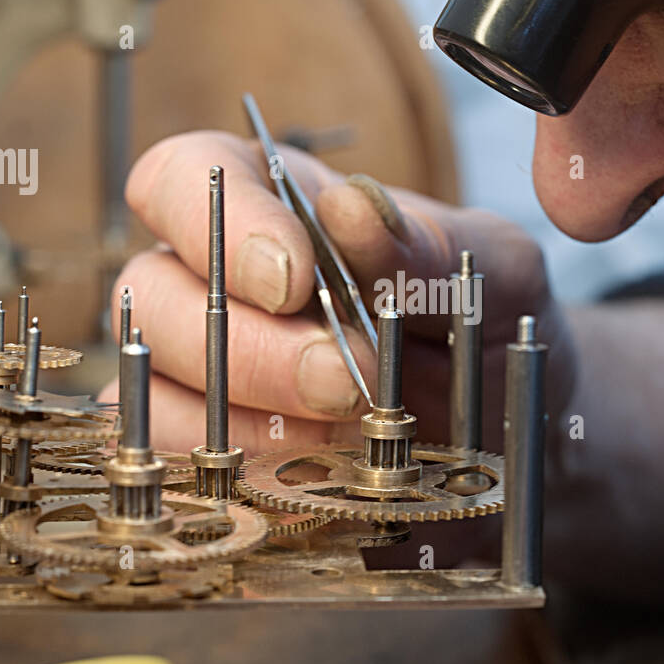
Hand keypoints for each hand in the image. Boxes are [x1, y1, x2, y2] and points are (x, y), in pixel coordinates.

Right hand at [102, 131, 574, 460]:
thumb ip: (427, 243)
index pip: (184, 179)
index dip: (221, 225)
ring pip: (153, 392)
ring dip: (244, 424)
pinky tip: (318, 484)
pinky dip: (245, 483)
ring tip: (344, 442)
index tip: (292, 278)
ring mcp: (201, 381)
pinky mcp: (211, 462)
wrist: (511, 439)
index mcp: (274, 209)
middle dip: (251, 347)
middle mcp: (217, 288)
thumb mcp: (489, 271)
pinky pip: (180, 473)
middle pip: (153, 295)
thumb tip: (352, 207)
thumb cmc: (486, 329)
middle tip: (344, 382)